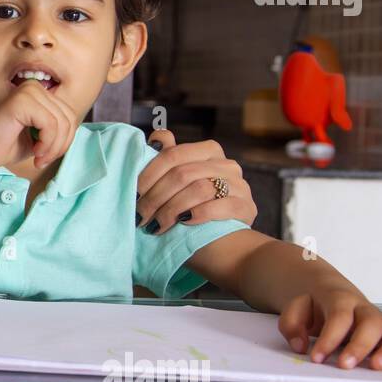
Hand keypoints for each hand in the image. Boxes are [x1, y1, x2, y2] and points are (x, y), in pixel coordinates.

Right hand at [0, 80, 78, 172]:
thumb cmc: (5, 146)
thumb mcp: (39, 137)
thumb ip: (57, 129)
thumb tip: (76, 128)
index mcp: (38, 92)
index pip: (69, 114)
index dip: (65, 139)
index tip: (47, 155)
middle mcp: (34, 87)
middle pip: (69, 118)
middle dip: (61, 145)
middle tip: (43, 159)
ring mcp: (28, 91)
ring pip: (61, 122)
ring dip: (54, 147)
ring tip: (39, 157)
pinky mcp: (21, 101)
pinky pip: (50, 124)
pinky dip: (47, 143)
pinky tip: (35, 152)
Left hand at [135, 132, 255, 234]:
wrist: (219, 245)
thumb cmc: (191, 211)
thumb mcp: (176, 184)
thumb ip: (169, 158)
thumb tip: (158, 136)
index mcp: (209, 152)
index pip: (174, 154)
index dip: (149, 174)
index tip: (133, 193)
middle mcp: (228, 165)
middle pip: (183, 173)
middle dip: (155, 196)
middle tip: (139, 215)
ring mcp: (240, 186)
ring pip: (199, 189)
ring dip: (171, 209)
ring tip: (155, 224)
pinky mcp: (247, 208)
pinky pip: (220, 206)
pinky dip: (198, 215)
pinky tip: (183, 222)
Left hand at [278, 288, 381, 368]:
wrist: (327, 292)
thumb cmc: (313, 306)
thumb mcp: (295, 309)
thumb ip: (291, 324)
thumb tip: (302, 346)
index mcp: (340, 300)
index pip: (339, 317)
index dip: (329, 338)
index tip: (317, 359)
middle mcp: (365, 309)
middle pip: (373, 322)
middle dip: (361, 346)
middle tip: (346, 366)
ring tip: (378, 367)